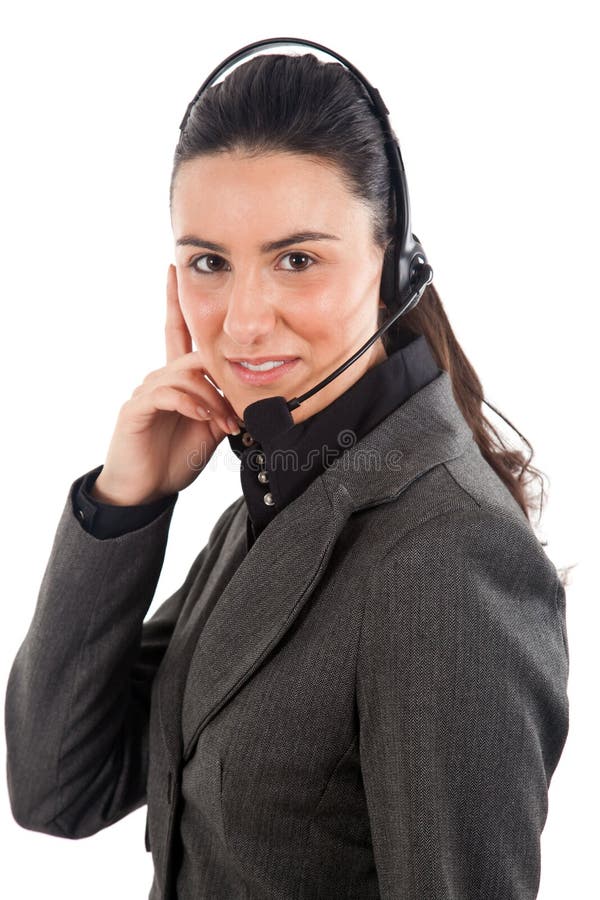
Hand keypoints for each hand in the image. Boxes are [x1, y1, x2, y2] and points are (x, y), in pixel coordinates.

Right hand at [91, 264, 241, 504]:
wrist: (146, 490)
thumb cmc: (175, 458)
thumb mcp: (210, 429)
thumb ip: (224, 404)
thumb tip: (249, 392)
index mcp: (178, 380)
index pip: (178, 331)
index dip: (175, 301)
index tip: (175, 268)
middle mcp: (159, 378)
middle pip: (193, 354)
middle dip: (221, 377)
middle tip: (236, 413)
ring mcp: (146, 392)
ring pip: (185, 374)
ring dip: (212, 398)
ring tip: (223, 423)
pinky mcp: (136, 409)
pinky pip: (167, 393)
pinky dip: (191, 404)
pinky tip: (203, 419)